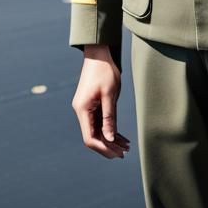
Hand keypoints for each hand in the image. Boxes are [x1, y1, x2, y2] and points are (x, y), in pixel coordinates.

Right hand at [71, 43, 131, 158]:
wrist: (100, 52)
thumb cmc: (105, 70)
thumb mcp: (109, 94)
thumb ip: (109, 117)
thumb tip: (109, 139)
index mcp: (82, 109)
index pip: (90, 138)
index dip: (103, 148)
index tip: (117, 154)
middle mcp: (81, 111)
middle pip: (93, 136)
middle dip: (108, 146)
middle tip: (124, 153)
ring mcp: (86, 108)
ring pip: (97, 130)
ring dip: (110, 139)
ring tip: (126, 147)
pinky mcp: (92, 105)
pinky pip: (100, 122)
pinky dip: (109, 129)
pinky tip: (121, 137)